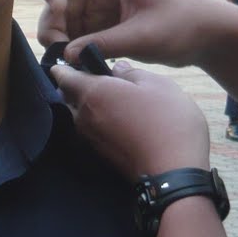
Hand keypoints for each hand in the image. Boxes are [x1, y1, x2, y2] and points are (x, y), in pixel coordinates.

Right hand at [38, 0, 225, 67]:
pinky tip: (79, 64)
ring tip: (68, 62)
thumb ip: (102, 44)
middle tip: (57, 52)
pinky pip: (83, 35)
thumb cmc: (183, 26)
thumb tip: (66, 56)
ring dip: (63, 39)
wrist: (210, 36)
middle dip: (55, 23)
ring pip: (70, 20)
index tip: (60, 14)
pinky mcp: (112, 28)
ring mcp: (107, 9)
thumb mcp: (142, 36)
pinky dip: (76, 48)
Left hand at [49, 61, 209, 177]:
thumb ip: (132, 73)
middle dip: (77, 88)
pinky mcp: (101, 157)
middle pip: (69, 98)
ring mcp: (91, 140)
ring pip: (81, 117)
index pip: (63, 76)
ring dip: (90, 108)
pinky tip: (120, 123)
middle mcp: (84, 117)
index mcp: (93, 93)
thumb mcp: (158, 85)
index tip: (67, 62)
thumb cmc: (168, 122)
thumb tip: (117, 68)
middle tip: (98, 79)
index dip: (64, 67)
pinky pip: (92, 133)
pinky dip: (100, 125)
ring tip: (113, 101)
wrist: (173, 174)